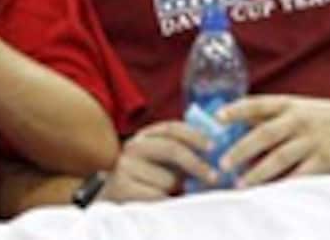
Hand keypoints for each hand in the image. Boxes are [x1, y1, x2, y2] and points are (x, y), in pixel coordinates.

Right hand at [98, 121, 219, 202]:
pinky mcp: (123, 188)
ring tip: (166, 191)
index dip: (195, 135)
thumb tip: (215, 148)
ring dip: (176, 189)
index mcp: (144, 136)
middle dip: (197, 164)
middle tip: (214, 177)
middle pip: (172, 149)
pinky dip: (167, 201)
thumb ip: (182, 151)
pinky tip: (160, 200)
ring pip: (168, 179)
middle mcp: (132, 147)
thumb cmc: (147, 179)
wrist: (114, 199)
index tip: (213, 147)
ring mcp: (125, 167)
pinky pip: (158, 197)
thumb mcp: (162, 160)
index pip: (171, 128)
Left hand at [218, 95, 329, 187]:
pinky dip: (285, 185)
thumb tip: (228, 122)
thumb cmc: (317, 116)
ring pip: (280, 158)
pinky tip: (270, 194)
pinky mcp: (326, 161)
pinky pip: (301, 176)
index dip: (237, 110)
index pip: (257, 104)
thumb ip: (265, 114)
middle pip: (265, 134)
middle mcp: (298, 120)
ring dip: (258, 173)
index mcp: (288, 104)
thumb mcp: (293, 106)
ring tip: (240, 185)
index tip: (217, 118)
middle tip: (222, 164)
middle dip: (242, 149)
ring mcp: (312, 140)